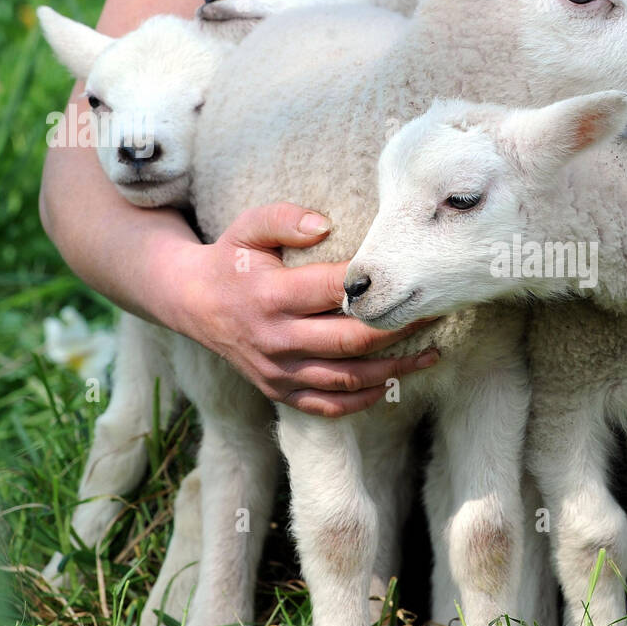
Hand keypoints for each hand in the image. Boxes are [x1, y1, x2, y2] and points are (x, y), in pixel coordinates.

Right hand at [162, 203, 437, 416]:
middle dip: (400, 330)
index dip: (377, 288)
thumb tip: (325, 224)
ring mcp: (277, 370)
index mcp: (271, 295)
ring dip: (394, 370)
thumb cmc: (232, 258)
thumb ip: (284, 219)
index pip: (336, 292)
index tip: (413, 279)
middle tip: (436, 314)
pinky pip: (328, 406)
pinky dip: (363, 400)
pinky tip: (392, 382)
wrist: (190, 302)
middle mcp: (275, 338)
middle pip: (351, 342)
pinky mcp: (278, 391)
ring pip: (347, 380)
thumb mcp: (248, 227)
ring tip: (431, 354)